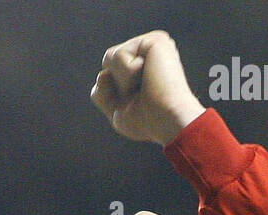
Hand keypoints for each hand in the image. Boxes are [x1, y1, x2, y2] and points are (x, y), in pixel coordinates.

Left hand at [90, 31, 204, 145]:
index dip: (112, 93)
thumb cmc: (147, 121)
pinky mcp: (155, 40)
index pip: (107, 73)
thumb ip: (102, 93)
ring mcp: (153, 43)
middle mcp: (149, 51)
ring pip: (110, 56)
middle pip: (107, 62)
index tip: (136, 102)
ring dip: (122, 81)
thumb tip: (102, 74)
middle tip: (140, 95)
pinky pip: (119, 55)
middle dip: (115, 85)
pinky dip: (128, 74)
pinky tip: (149, 77)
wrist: (166, 121)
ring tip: (146, 85)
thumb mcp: (116, 111)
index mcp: (143, 66)